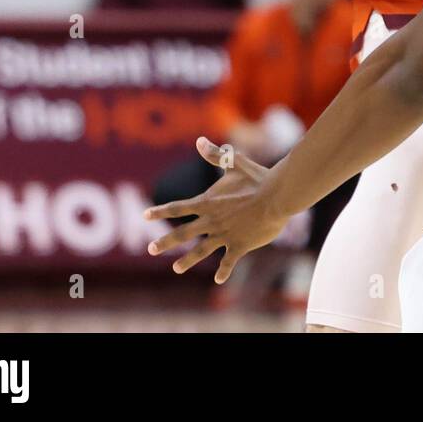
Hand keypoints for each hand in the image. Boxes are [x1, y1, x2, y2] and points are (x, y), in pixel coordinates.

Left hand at [145, 137, 288, 282]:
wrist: (277, 196)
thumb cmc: (258, 178)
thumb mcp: (235, 164)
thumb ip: (216, 155)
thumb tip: (199, 141)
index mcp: (209, 202)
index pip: (179, 207)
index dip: (161, 211)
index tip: (145, 215)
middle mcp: (212, 220)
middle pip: (183, 233)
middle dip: (166, 241)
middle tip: (150, 249)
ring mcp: (225, 234)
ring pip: (201, 250)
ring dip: (187, 260)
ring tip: (176, 268)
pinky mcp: (240, 245)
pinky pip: (229, 261)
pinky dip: (224, 271)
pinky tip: (219, 280)